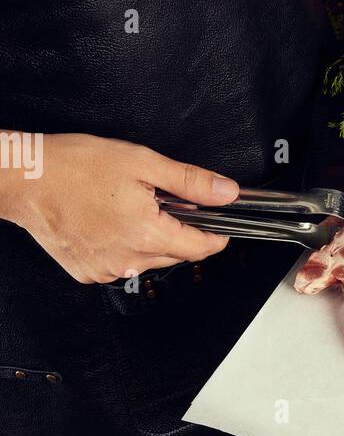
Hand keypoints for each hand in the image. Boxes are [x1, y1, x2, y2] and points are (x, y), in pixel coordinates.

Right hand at [13, 133, 238, 283]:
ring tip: (128, 207)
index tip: (221, 227)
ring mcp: (106, 270)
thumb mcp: (142, 163)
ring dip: (150, 239)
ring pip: (149, 260)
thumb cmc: (75, 167)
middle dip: (179, 230)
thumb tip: (227, 192)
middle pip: (176, 254)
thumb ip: (190, 181)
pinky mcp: (87, 273)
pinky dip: (123, 246)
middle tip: (162, 200)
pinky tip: (107, 222)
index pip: (201, 248)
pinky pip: (120, 263)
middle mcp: (129, 259)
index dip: (217, 236)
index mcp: (148, 233)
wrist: (25, 179)